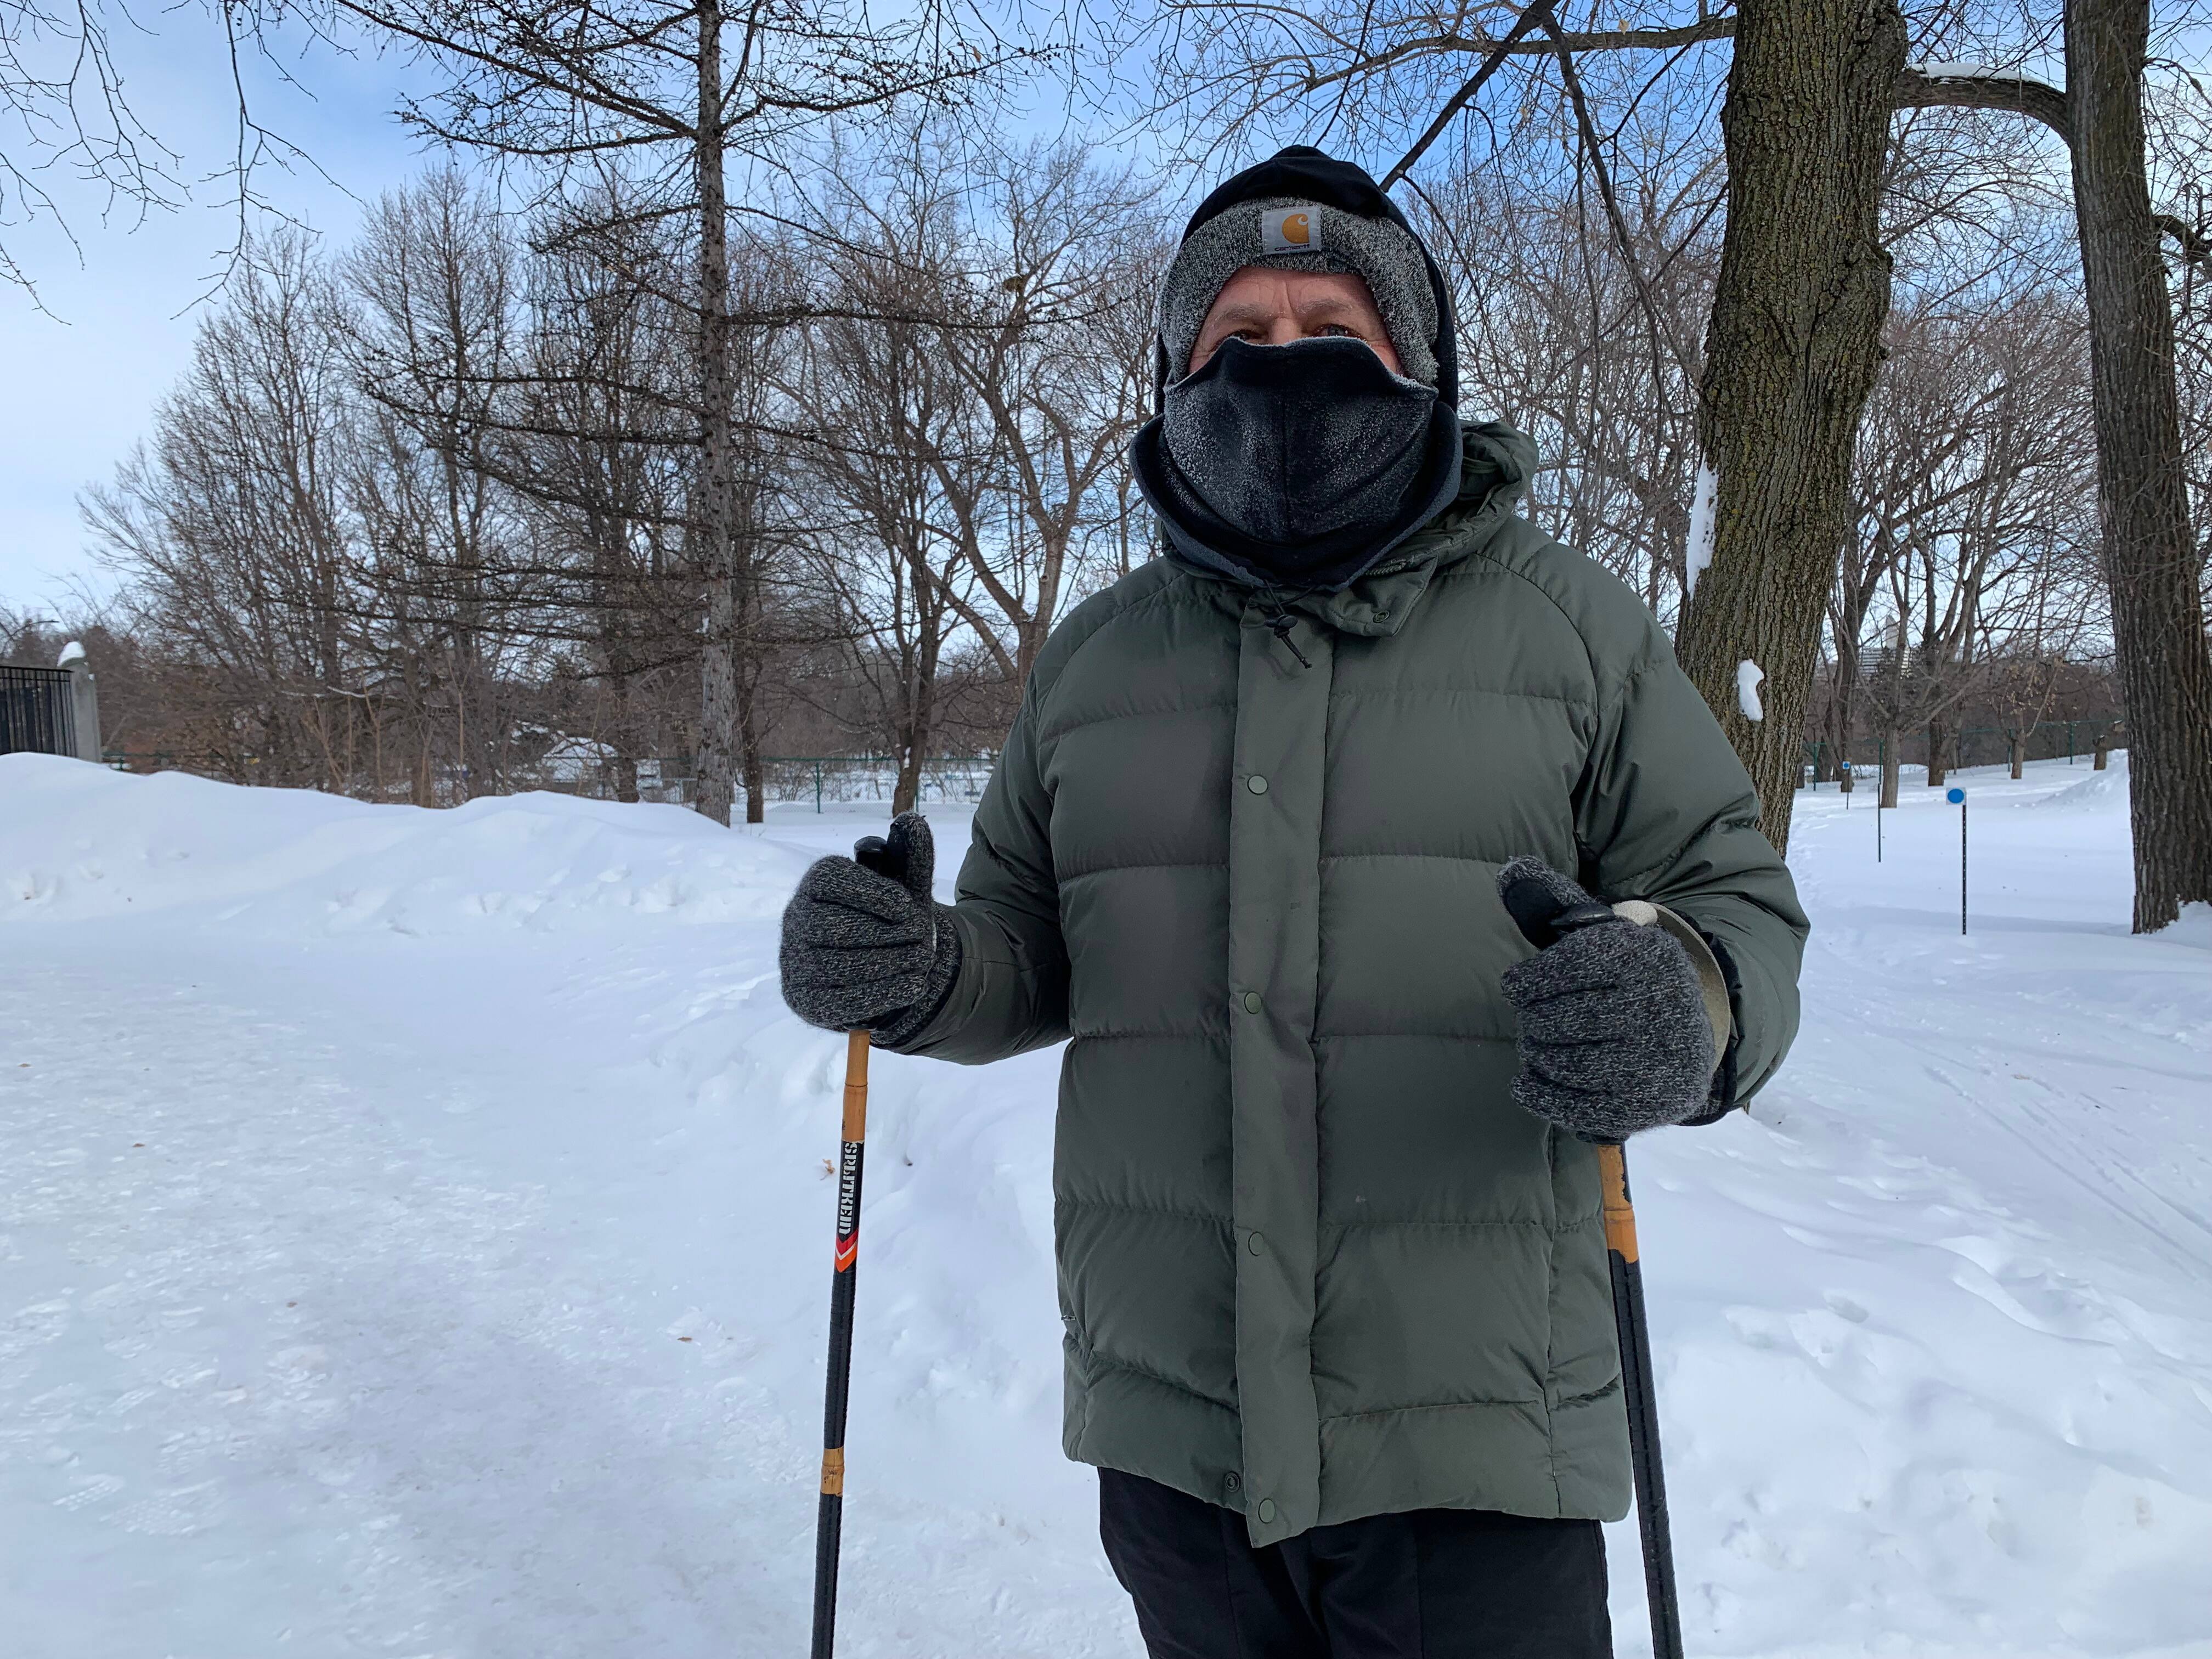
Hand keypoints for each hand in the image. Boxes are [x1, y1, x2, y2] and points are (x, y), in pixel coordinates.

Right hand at [780, 813, 959, 1039]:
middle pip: (830, 926)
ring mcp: (793, 963)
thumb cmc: (891, 919)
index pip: (830, 880)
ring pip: (835, 965)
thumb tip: (911, 822)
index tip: (909, 907)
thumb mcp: (905, 885)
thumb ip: (910, 856)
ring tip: (922, 960)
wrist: (883, 967)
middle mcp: (795, 920)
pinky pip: (839, 1001)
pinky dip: (882, 994)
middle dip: (883, 933)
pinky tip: (914, 986)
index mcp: (815, 884)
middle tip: (923, 938)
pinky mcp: (804, 1000)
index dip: (872, 893)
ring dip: (887, 964)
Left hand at [1494, 858, 1714, 1142]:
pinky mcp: (1651, 1105)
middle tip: (1530, 1021)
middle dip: (1535, 1021)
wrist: (1693, 1028)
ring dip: (1538, 1056)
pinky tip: (1527, 1084)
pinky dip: (1545, 1098)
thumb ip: (1556, 901)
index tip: (1516, 987)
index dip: (1532, 980)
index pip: (1573, 965)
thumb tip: (1511, 871)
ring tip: (1536, 1047)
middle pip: (1566, 1018)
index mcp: (1647, 955)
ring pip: (1571, 1064)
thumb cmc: (1629, 974)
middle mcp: (1659, 1005)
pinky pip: (1583, 1110)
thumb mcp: (1603, 931)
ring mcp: (1658, 1060)